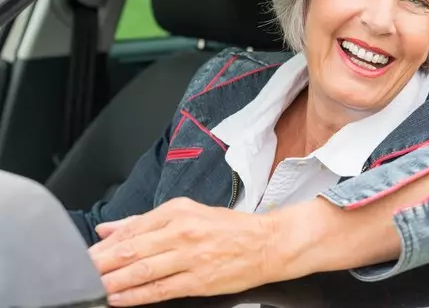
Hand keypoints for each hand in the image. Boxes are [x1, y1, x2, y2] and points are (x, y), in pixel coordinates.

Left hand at [88, 197, 277, 305]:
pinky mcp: (199, 280)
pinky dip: (137, 295)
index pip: (132, 228)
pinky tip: (120, 299)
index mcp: (178, 211)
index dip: (105, 245)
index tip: (86, 255)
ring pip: (142, 269)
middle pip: (132, 249)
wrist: (267, 244)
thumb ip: (146, 221)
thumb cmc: (230, 229)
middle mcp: (183, 231)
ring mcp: (191, 257)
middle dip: (102, 264)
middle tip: (80, 274)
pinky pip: (160, 289)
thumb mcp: (189, 213)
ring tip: (94, 288)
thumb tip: (109, 228)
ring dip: (113, 281)